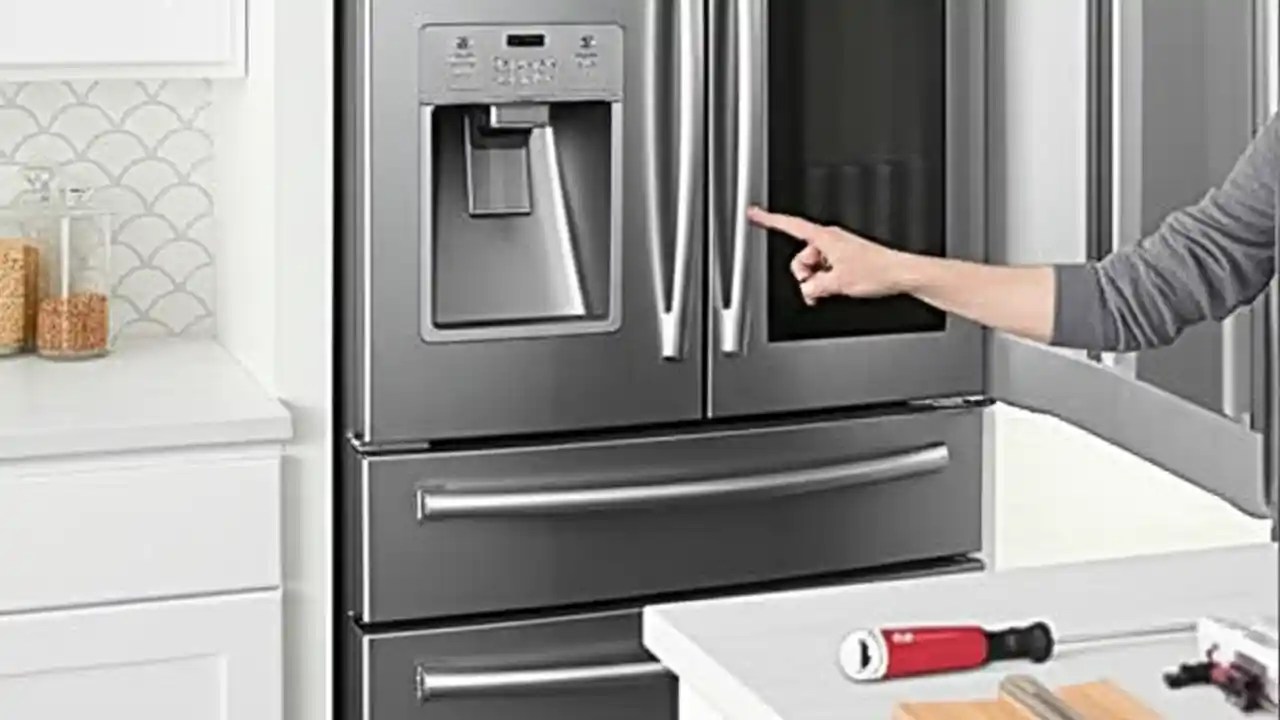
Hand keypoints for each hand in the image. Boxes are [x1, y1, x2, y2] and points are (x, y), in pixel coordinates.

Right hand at [747, 206, 908, 305]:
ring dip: (818, 282)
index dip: (769, 220)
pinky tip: (838, 288)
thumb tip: (806, 289)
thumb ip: (814, 286)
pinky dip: (826, 281)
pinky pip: (824, 271)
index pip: (789, 225)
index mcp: (825, 238)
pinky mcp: (844, 259)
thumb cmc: (876, 270)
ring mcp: (837, 250)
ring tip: (833, 289)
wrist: (899, 273)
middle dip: (805, 275)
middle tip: (819, 287)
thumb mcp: (838, 282)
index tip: (753, 213)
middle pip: (800, 258)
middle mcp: (830, 240)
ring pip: (812, 268)